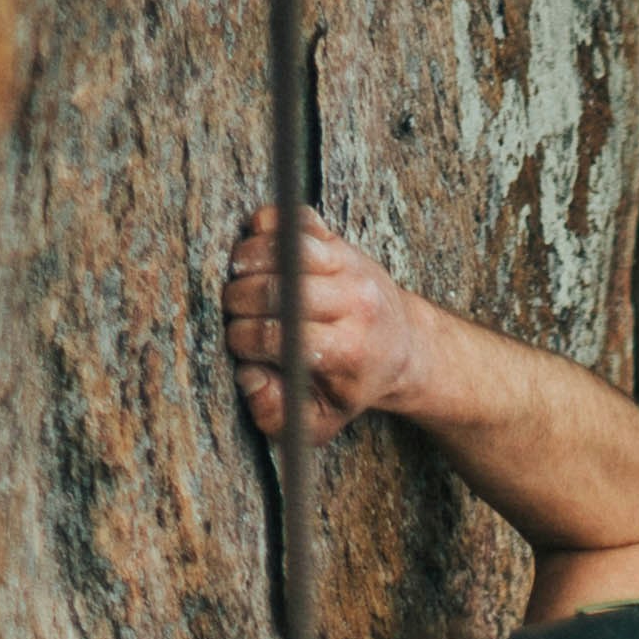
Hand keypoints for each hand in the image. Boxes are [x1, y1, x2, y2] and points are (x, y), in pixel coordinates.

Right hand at [225, 208, 421, 445]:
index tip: (238, 344)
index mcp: (348, 351)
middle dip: (239, 302)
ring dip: (247, 262)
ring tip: (239, 280)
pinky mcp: (341, 241)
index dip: (244, 339)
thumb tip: (248, 377)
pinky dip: (267, 227)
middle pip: (277, 290)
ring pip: (287, 248)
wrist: (404, 346)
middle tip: (234, 313)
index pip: (280, 336)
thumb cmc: (351, 385)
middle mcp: (354, 304)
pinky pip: (296, 220)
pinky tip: (260, 252)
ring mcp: (350, 266)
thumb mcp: (320, 418)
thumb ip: (276, 412)